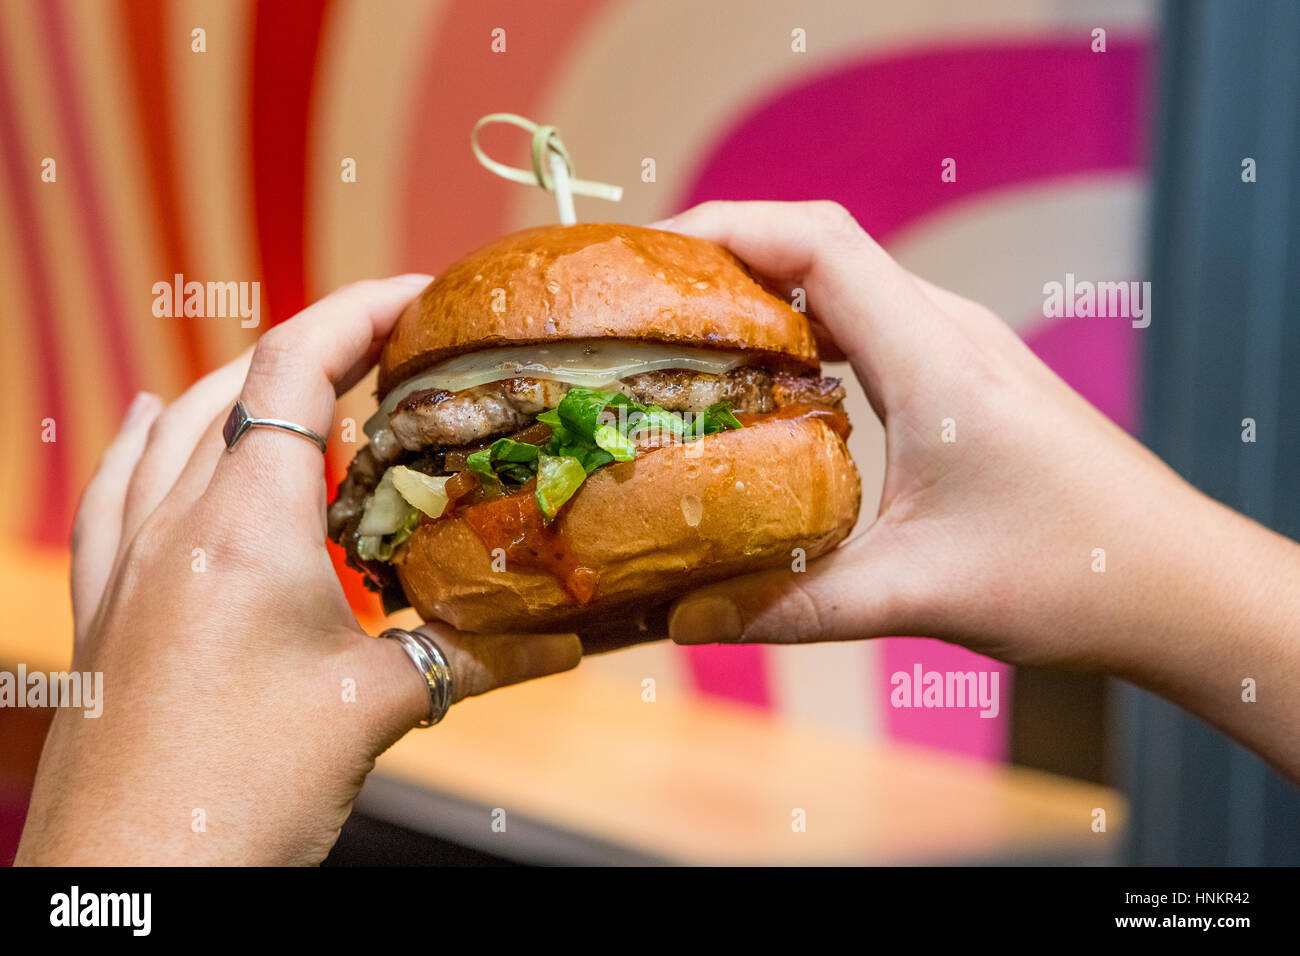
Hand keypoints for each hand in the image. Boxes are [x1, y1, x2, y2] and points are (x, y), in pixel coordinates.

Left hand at [17, 277, 580, 865]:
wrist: (127, 886)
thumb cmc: (238, 794)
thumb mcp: (374, 712)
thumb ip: (473, 656)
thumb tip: (565, 637)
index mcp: (243, 526)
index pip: (295, 369)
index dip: (361, 311)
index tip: (423, 294)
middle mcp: (173, 523)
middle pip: (238, 387)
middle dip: (321, 348)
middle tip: (396, 355)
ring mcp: (128, 562)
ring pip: (174, 427)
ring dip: (243, 390)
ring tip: (309, 391)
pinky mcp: (107, 606)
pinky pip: (116, 487)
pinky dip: (149, 439)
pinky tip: (150, 422)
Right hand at [659, 201, 1299, 778]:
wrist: (1177, 581)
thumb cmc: (1071, 574)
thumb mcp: (917, 594)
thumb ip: (793, 605)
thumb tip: (686, 615)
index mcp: (935, 360)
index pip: (818, 243)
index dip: (728, 228)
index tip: (652, 257)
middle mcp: (949, 333)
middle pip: (821, 248)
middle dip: (726, 258)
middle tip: (647, 305)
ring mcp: (962, 350)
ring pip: (847, 284)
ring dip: (767, 294)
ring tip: (689, 338)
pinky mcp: (966, 378)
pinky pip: (871, 324)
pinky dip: (808, 333)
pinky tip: (772, 387)